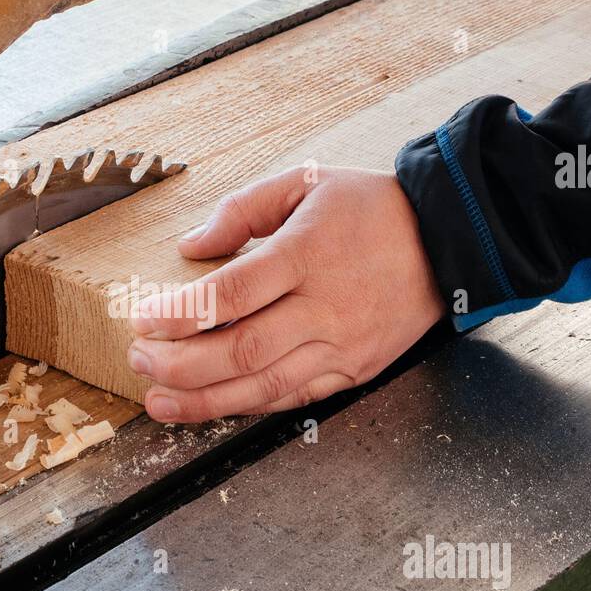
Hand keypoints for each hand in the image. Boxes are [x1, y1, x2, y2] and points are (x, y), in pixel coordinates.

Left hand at [126, 166, 445, 422]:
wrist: (451, 240)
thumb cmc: (372, 209)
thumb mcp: (306, 183)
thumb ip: (244, 209)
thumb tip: (192, 246)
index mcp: (306, 254)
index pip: (231, 294)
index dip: (180, 314)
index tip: (142, 321)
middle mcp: (324, 307)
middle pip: (240, 350)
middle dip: (181, 365)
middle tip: (140, 363)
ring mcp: (342, 345)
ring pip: (264, 386)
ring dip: (204, 401)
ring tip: (159, 403)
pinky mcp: (355, 370)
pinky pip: (295, 399)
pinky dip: (250, 407)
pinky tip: (213, 407)